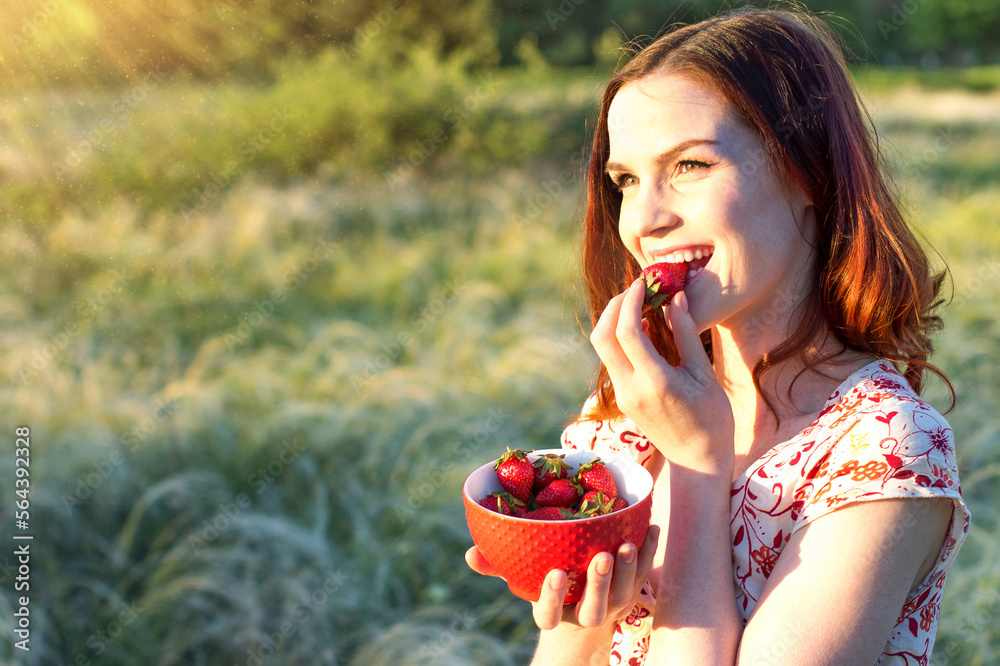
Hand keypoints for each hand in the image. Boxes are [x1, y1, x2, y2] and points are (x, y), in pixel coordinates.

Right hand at [465, 525, 659, 629]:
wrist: (581, 593)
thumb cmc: (543, 575)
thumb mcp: (518, 574)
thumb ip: (495, 565)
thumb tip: (471, 554)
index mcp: (555, 612)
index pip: (550, 613)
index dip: (553, 597)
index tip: (556, 573)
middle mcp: (586, 612)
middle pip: (595, 607)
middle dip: (600, 583)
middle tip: (601, 556)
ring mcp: (612, 603)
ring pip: (623, 593)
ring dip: (628, 569)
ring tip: (627, 544)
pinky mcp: (631, 588)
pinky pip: (643, 573)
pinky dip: (648, 551)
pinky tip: (649, 529)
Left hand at [589, 280, 734, 473]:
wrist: (697, 462)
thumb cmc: (712, 418)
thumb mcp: (704, 374)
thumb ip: (686, 333)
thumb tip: (675, 297)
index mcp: (655, 382)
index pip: (627, 331)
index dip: (631, 301)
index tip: (644, 282)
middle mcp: (631, 388)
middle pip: (602, 336)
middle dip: (614, 306)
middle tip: (636, 289)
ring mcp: (622, 395)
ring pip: (602, 348)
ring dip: (614, 321)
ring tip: (641, 305)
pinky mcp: (622, 398)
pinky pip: (611, 360)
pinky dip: (619, 338)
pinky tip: (642, 329)